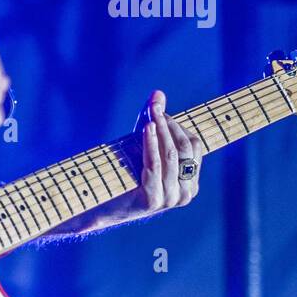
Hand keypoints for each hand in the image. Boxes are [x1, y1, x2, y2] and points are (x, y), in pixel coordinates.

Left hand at [55, 90, 203, 234]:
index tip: (160, 109)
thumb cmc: (126, 173)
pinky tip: (146, 128)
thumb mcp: (145, 145)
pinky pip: (156, 165)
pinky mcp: (153, 200)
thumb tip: (159, 93)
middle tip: (155, 108)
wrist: (101, 204)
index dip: (178, 124)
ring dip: (162, 131)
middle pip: (186, 149)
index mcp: (191, 183)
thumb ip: (155, 120)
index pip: (195, 146)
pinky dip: (151, 144)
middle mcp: (186, 194)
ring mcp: (171, 199)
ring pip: (172, 155)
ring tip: (151, 115)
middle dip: (170, 124)